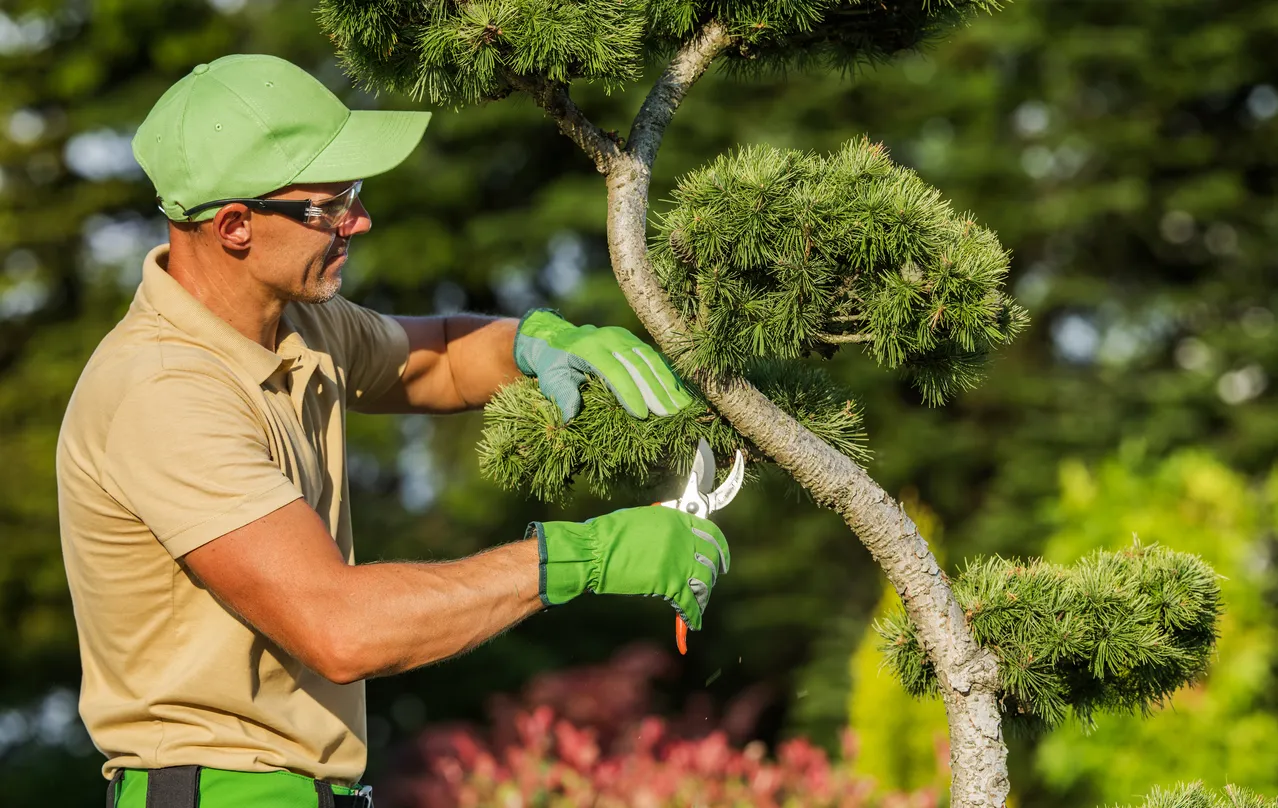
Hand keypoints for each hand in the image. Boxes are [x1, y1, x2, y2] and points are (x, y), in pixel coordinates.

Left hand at [513, 309, 693, 421]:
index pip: (614, 371)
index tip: (642, 414)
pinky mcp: (632, 340)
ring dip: (666, 383)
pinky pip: (653, 357)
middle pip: (638, 364)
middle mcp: (609, 337)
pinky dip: (666, 375)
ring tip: (681, 405)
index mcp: (589, 347)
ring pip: (650, 359)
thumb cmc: (554, 363)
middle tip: (670, 414)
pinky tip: (678, 392)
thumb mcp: (551, 378)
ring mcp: (623, 336)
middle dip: (655, 391)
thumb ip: (562, 395)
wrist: (556, 338)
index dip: (629, 392)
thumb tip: (569, 417)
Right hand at [527, 506, 729, 630]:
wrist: (594, 551)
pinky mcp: (668, 583)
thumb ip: (666, 527)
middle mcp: (682, 538)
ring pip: (703, 583)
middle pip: (710, 560)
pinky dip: (692, 616)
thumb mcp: (643, 520)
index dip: (720, 549)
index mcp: (677, 519)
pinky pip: (688, 603)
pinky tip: (693, 623)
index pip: (712, 533)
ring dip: (701, 596)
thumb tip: (677, 537)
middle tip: (707, 585)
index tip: (723, 559)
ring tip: (696, 604)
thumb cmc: (609, 535)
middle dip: (710, 575)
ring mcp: (677, 561)